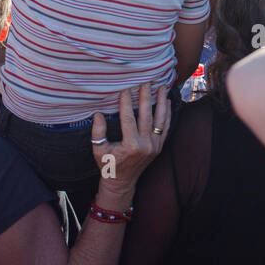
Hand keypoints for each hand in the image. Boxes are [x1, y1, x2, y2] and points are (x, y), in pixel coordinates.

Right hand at [90, 85, 170, 203]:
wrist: (122, 182)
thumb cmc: (108, 165)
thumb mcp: (98, 151)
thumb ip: (98, 133)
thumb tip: (97, 114)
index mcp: (130, 146)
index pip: (128, 119)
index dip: (126, 102)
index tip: (125, 88)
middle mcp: (145, 145)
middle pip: (146, 115)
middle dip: (146, 97)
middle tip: (145, 81)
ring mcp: (155, 146)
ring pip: (160, 120)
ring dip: (161, 102)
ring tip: (162, 87)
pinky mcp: (159, 146)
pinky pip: (165, 127)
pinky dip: (167, 114)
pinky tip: (167, 102)